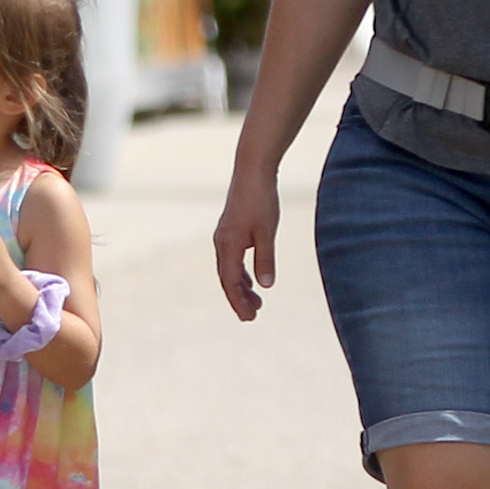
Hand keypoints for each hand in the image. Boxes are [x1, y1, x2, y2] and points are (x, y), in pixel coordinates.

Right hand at [214, 158, 280, 321]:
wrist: (252, 170)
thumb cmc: (261, 200)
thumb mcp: (267, 232)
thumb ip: (265, 259)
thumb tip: (266, 286)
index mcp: (228, 245)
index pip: (230, 282)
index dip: (238, 302)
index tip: (249, 318)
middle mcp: (222, 242)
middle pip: (227, 278)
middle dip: (239, 298)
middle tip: (253, 316)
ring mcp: (225, 235)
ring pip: (229, 269)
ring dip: (241, 287)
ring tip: (257, 302)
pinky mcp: (231, 229)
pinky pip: (232, 258)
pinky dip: (240, 273)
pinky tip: (252, 279)